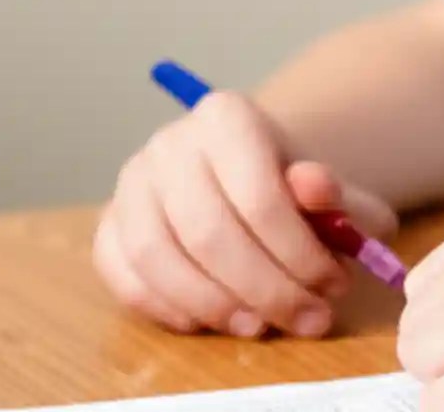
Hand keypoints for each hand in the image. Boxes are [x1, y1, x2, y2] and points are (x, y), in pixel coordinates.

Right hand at [92, 91, 397, 337]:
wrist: (257, 180)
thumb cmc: (298, 193)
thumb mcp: (335, 192)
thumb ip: (333, 193)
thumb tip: (316, 187)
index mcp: (228, 116)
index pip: (258, 196)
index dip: (298, 254)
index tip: (334, 286)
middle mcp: (170, 142)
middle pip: (207, 232)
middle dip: (265, 290)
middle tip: (308, 319)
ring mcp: (131, 182)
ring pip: (157, 257)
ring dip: (213, 306)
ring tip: (260, 326)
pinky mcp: (109, 224)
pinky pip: (123, 275)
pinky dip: (163, 308)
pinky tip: (208, 322)